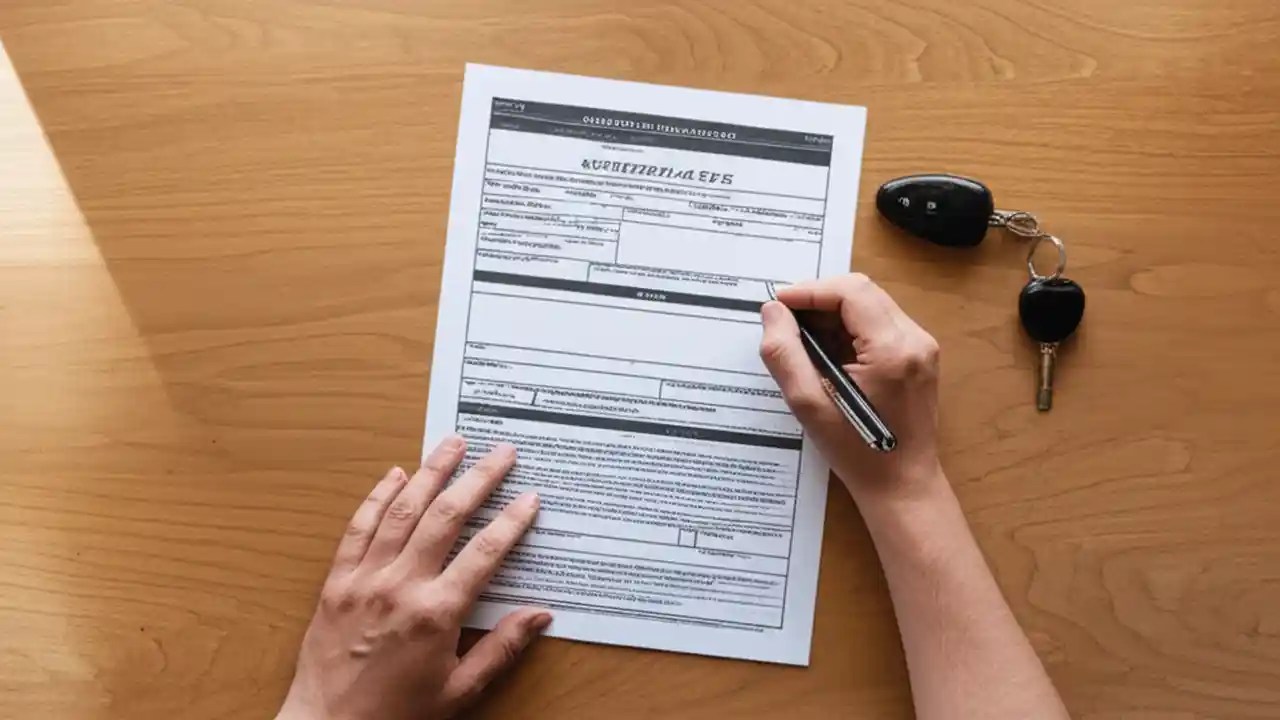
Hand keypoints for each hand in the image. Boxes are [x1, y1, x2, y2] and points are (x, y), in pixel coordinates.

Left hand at [277, 437, 550, 719]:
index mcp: (435, 613)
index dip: (511, 521)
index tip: (530, 497)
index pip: (485, 553)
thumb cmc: (396, 716)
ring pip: (401, 511)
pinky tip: (394, 476)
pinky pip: (357, 529)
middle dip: (477, 479)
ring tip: (452, 445)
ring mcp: (364, 580)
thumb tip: (540, 615)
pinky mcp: (336, 583)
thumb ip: (501, 648)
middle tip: (500, 453)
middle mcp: (400, 586)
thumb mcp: (460, 691)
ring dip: (430, 473)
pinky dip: (376, 498)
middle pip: (446, 517)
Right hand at [760, 273, 941, 501]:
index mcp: (892, 350)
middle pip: (862, 292)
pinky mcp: (919, 358)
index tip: (779, 304)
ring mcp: (922, 348)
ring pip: (872, 305)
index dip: (810, 291)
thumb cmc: (857, 453)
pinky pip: (880, 325)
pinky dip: (850, 328)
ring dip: (834, 314)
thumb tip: (773, 311)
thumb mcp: (809, 405)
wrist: (902, 486)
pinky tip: (829, 353)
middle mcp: (915, 340)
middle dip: (820, 300)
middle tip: (787, 322)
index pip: (850, 292)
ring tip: (804, 340)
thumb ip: (785, 354)